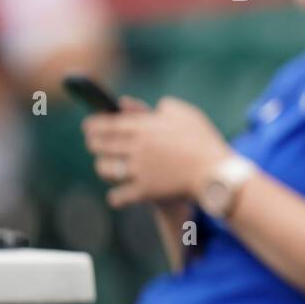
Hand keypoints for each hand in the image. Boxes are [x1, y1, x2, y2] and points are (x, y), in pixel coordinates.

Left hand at [84, 96, 231, 206]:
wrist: (216, 172)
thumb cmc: (204, 141)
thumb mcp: (188, 114)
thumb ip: (166, 106)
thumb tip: (148, 107)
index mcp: (144, 127)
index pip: (106, 124)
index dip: (92, 125)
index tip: (88, 127)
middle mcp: (136, 147)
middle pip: (100, 145)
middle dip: (93, 144)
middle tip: (94, 144)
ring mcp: (139, 170)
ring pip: (105, 169)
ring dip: (103, 168)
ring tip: (106, 167)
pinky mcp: (145, 191)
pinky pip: (119, 196)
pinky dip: (116, 196)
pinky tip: (117, 195)